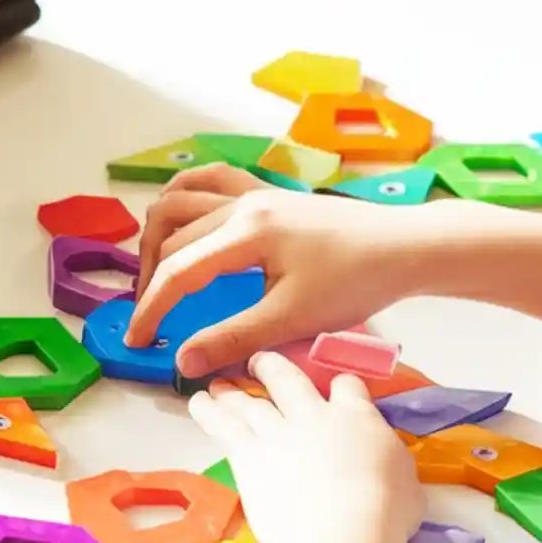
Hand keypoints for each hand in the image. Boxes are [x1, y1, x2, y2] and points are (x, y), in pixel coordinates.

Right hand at [128, 172, 446, 375]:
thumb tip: (184, 361)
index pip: (179, 271)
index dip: (151, 309)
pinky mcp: (268, 192)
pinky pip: (210, 181)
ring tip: (158, 270)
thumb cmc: (355, 282)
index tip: (137, 341)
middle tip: (151, 314)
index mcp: (246, 232)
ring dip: (159, 232)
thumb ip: (233, 338)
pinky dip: (185, 197)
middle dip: (150, 275)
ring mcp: (254, 191)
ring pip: (181, 197)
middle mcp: (242, 202)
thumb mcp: (293, 318)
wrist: (404, 246)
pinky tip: (184, 220)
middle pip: (171, 231)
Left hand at [190, 352, 424, 542]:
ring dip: (232, 390)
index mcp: (356, 417)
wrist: (342, 531)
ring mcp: (277, 432)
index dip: (340, 385)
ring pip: (250, 401)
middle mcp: (313, 415)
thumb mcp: (405, 480)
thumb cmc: (384, 513)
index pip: (348, 387)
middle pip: (288, 379)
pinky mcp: (248, 454)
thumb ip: (388, 461)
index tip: (335, 386)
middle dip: (272, 366)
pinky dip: (208, 411)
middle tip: (258, 360)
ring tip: (218, 381)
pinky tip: (197, 401)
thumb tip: (385, 464)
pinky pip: (223, 425)